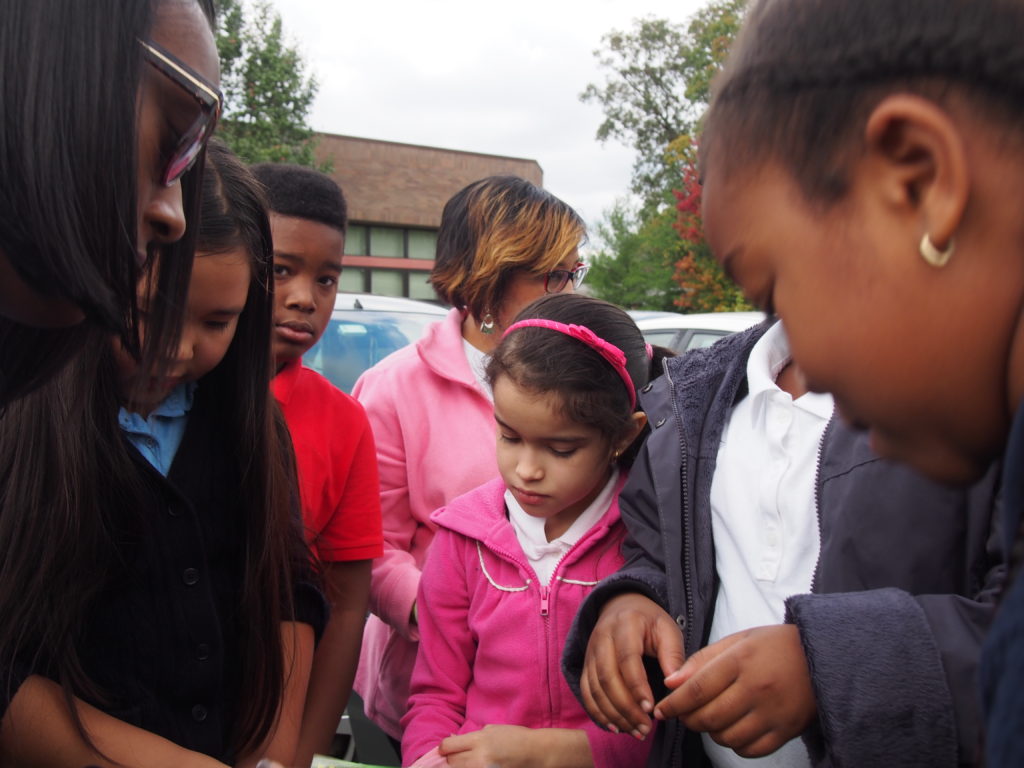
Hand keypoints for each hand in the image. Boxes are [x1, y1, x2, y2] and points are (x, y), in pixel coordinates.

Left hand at [439, 726, 590, 767]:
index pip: (447, 747)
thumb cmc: (515, 738)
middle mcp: (479, 757)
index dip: (444, 748)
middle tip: (461, 758)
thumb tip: (452, 741)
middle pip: (451, 762)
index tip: (447, 749)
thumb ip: (471, 736)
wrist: (537, 753)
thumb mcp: (493, 730)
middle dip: (453, 760)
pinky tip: (477, 767)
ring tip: (472, 762)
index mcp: (479, 740)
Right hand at [579, 593, 684, 740]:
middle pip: (608, 677)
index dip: (637, 686)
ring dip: (614, 715)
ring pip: (595, 688)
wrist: (621, 606)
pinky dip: (598, 712)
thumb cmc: (649, 622)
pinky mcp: (586, 664)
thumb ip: (673, 654)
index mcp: (625, 624)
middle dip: (626, 707)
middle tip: (646, 728)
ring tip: (636, 731)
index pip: (627, 659)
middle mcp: (602, 637)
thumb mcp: (667, 629)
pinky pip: (586, 692)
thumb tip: (675, 684)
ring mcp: (590, 652)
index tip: (651, 708)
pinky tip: (615, 727)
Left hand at [653, 625, 816, 756]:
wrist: (822, 658)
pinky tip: (732, 730)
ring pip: (726, 736)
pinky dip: (734, 745)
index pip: (697, 688)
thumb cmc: (774, 646)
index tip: (662, 709)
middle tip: (684, 714)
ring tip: (710, 719)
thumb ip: (703, 659)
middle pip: (709, 716)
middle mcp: (756, 689)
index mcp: (741, 661)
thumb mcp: (738, 641)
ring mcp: (772, 713)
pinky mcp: (785, 731)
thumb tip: (671, 681)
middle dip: (689, 719)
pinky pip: (750, 750)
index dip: (674, 703)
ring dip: (710, 732)